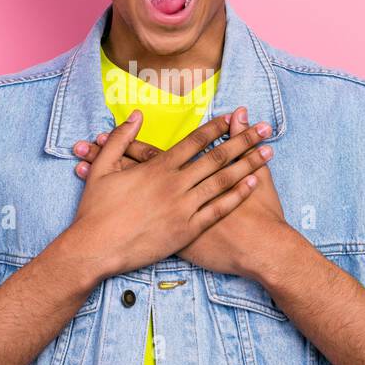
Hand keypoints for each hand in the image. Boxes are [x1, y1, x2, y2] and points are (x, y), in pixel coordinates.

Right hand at [66, 108, 273, 279]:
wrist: (95, 249)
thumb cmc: (96, 210)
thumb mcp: (102, 168)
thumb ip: (121, 138)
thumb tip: (136, 115)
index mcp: (157, 168)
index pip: (194, 141)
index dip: (217, 128)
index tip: (234, 117)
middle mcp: (175, 184)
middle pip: (217, 157)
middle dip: (243, 140)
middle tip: (265, 127)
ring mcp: (183, 208)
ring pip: (223, 181)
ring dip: (248, 164)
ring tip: (268, 151)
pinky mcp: (187, 230)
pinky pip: (218, 209)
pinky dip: (238, 195)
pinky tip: (254, 183)